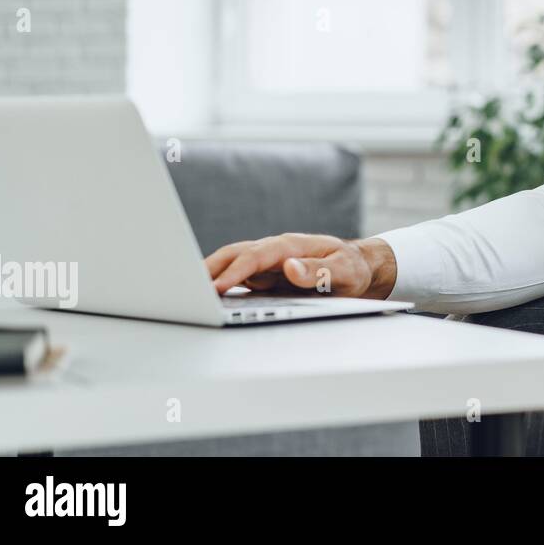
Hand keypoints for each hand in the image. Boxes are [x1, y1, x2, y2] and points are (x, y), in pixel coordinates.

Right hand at [204, 233, 397, 299]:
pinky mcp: (265, 274)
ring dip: (209, 275)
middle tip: (184, 288)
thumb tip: (290, 267)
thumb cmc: (352, 268)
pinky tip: (205, 298)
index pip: (256, 255)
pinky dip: (220, 284)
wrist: (359, 268)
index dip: (235, 271)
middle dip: (209, 268)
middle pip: (235, 254)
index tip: (216, 287)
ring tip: (186, 295)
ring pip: (232, 264)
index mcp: (291, 246)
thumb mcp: (345, 271)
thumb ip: (319, 271)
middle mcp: (275, 251)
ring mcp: (268, 263)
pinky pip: (238, 278)